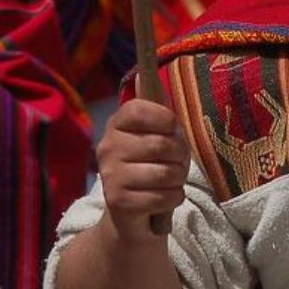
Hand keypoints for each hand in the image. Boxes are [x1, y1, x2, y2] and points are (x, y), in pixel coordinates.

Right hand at [97, 95, 189, 241]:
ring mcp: (110, 175)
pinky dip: (173, 199)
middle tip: (176, 163)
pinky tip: (164, 199)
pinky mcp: (118, 202)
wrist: (130, 215)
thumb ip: (156, 110)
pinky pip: (164, 196)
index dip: (165, 120)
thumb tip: (143, 72)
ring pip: (166, 173)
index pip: (139, 110)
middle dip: (181, 157)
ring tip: (170, 182)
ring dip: (178, 180)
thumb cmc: (150, 168)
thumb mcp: (155, 137)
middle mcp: (107, 147)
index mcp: (116, 125)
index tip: (170, 130)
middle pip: (161, 144)